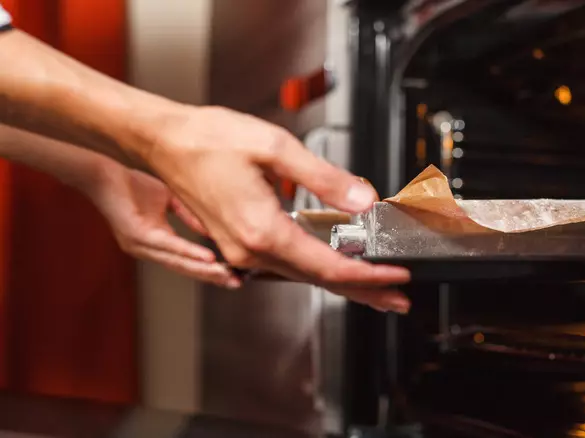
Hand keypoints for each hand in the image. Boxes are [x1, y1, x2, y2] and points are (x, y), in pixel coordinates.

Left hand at [86, 162, 241, 288]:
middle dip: (211, 277)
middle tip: (235, 284)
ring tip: (225, 275)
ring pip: (177, 263)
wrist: (103, 173)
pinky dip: (189, 253)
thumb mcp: (169, 200)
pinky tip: (207, 258)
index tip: (232, 275)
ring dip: (204, 271)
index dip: (208, 269)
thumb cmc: (132, 184)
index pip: (185, 261)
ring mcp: (140, 245)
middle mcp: (147, 249)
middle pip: (184, 268)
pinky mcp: (136, 235)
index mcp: (155, 242)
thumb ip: (188, 216)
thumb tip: (211, 229)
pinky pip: (168, 246)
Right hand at [146, 106, 410, 313]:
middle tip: (397, 297)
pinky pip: (285, 265)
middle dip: (363, 290)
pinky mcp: (237, 244)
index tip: (396, 276)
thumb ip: (324, 177)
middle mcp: (249, 250)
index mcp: (261, 230)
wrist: (163, 141)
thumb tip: (362, 198)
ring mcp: (240, 251)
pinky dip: (315, 270)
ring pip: (302, 276)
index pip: (328, 266)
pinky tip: (331, 268)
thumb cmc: (207, 140)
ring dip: (341, 284)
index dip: (368, 275)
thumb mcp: (275, 148)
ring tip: (373, 289)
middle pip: (319, 280)